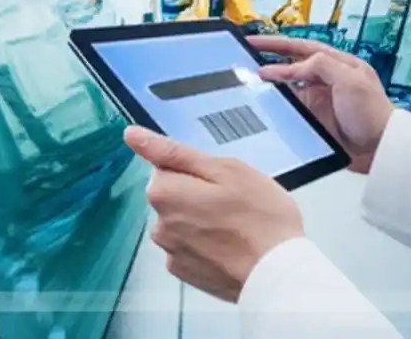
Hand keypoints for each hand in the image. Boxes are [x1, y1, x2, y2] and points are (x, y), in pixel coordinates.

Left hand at [124, 127, 303, 302]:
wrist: (278, 274)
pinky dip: (204, 245)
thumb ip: (173, 151)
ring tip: (235, 228)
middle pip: (172, 195)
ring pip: (181, 222)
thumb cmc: (259, 217)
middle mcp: (159, 223)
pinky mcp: (184, 272)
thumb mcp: (224, 169)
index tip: (220, 181)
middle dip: (197, 194)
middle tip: (233, 203)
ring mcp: (171, 251)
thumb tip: (132, 135)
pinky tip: (229, 247)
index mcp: (164, 192)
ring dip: (200, 221)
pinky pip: (188, 247)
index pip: (166, 166)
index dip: (197, 170)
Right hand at [248, 35, 393, 173]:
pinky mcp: (313, 119)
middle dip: (267, 59)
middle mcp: (326, 79)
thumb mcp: (350, 80)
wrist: (380, 149)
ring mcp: (319, 100)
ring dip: (269, 83)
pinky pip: (289, 107)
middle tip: (243, 57)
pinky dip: (275, 104)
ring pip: (287, 86)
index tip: (253, 42)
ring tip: (248, 80)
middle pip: (290, 64)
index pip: (301, 48)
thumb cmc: (374, 114)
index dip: (277, 44)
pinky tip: (263, 103)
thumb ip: (322, 65)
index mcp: (338, 64)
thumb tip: (293, 65)